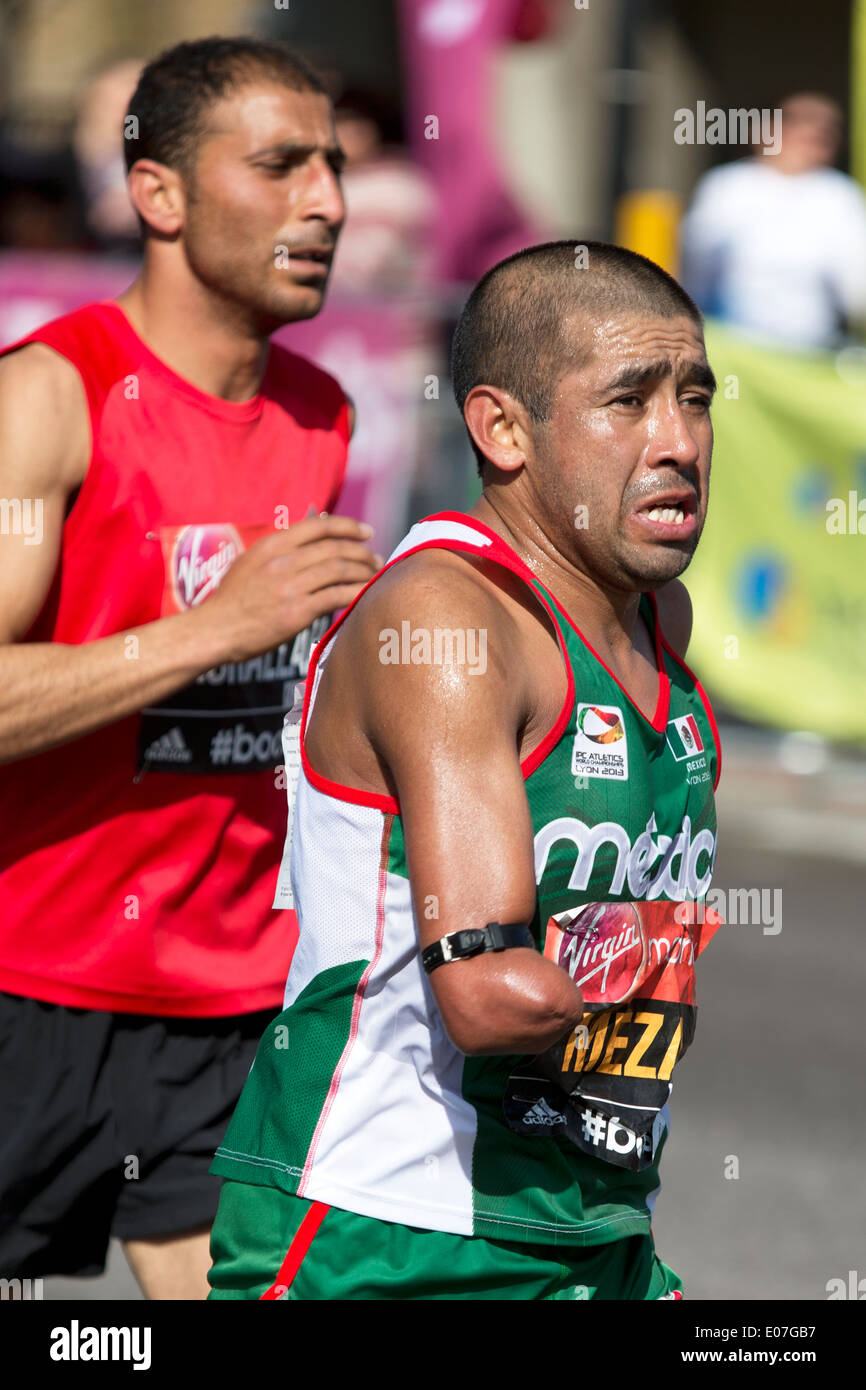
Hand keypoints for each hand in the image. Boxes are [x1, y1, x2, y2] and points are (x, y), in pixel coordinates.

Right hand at [192, 509, 383, 662]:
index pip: (319, 526)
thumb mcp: (250, 562)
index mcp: (272, 544)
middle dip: (361, 552)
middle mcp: (283, 561)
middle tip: (375, 558)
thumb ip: (279, 550)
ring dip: (363, 571)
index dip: (348, 526)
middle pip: (335, 548)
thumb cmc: (232, 599)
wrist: (215, 629)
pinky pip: (336, 597)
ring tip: (374, 575)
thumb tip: (310, 543)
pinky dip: (356, 593)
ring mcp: (290, 586)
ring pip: (340, 570)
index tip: (365, 532)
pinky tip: (365, 595)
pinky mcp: (297, 612)